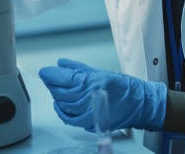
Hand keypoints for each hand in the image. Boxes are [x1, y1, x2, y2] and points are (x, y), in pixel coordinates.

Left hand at [39, 58, 166, 131]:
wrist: (139, 105)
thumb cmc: (125, 88)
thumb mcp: (101, 72)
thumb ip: (79, 68)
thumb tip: (62, 64)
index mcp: (93, 82)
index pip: (66, 79)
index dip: (52, 75)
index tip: (45, 71)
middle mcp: (90, 97)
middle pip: (62, 92)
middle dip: (52, 84)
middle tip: (48, 77)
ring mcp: (89, 111)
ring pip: (64, 104)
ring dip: (56, 96)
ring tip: (54, 88)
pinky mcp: (90, 122)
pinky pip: (69, 118)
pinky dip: (61, 111)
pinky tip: (59, 105)